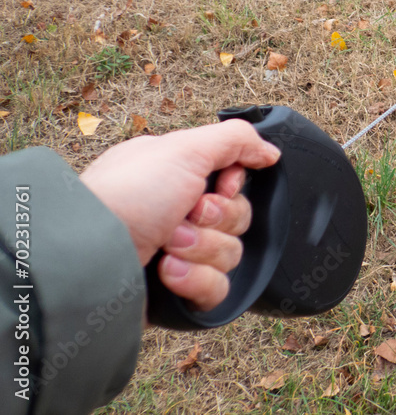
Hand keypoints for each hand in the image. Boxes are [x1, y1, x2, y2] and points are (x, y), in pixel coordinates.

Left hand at [80, 120, 280, 312]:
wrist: (88, 260)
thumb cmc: (125, 197)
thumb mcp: (183, 149)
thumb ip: (235, 140)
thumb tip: (270, 151)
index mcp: (178, 177)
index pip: (236, 182)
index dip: (234, 186)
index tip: (218, 185)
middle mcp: (178, 214)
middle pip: (240, 218)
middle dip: (215, 219)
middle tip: (185, 215)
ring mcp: (179, 255)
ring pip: (232, 255)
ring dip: (202, 249)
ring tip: (168, 247)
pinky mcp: (178, 293)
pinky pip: (218, 289)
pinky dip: (195, 280)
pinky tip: (168, 273)